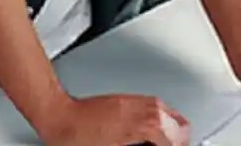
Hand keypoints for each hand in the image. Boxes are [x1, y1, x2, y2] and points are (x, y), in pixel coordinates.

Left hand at [35, 94, 189, 145]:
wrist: (59, 115)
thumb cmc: (76, 136)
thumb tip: (150, 145)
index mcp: (146, 124)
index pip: (175, 140)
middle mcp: (147, 109)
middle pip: (181, 126)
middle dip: (178, 141)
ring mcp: (140, 101)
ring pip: (173, 114)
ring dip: (172, 131)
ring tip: (163, 143)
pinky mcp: (132, 98)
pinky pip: (160, 108)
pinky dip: (162, 121)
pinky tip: (151, 132)